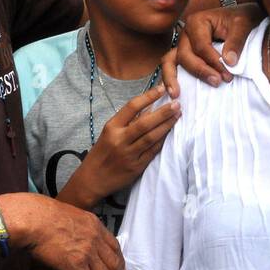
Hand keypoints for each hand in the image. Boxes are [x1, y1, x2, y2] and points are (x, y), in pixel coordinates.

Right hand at [0, 193, 125, 269]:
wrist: (33, 219)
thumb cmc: (42, 216)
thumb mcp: (70, 217)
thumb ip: (79, 231)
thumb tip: (77, 245)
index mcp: (95, 226)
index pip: (115, 247)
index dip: (119, 263)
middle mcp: (96, 239)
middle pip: (115, 265)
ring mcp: (88, 252)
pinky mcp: (76, 263)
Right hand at [69, 85, 178, 205]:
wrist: (91, 180)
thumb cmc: (101, 153)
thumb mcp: (108, 134)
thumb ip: (127, 122)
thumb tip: (149, 108)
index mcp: (111, 128)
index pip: (132, 107)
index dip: (148, 96)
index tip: (161, 88)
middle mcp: (120, 140)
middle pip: (145, 123)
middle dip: (163, 112)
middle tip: (177, 103)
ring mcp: (129, 154)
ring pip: (152, 137)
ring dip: (167, 125)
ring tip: (177, 115)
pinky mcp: (136, 167)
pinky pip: (153, 151)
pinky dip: (162, 141)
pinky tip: (170, 133)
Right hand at [161, 3, 263, 96]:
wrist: (241, 20)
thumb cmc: (241, 20)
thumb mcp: (243, 24)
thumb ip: (236, 41)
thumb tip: (229, 62)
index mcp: (197, 21)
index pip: (201, 46)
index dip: (213, 62)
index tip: (228, 75)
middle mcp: (186, 33)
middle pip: (185, 55)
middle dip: (200, 71)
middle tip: (217, 82)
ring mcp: (183, 45)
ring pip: (171, 61)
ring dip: (173, 78)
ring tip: (176, 94)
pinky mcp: (185, 55)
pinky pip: (172, 66)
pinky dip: (171, 78)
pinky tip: (175, 93)